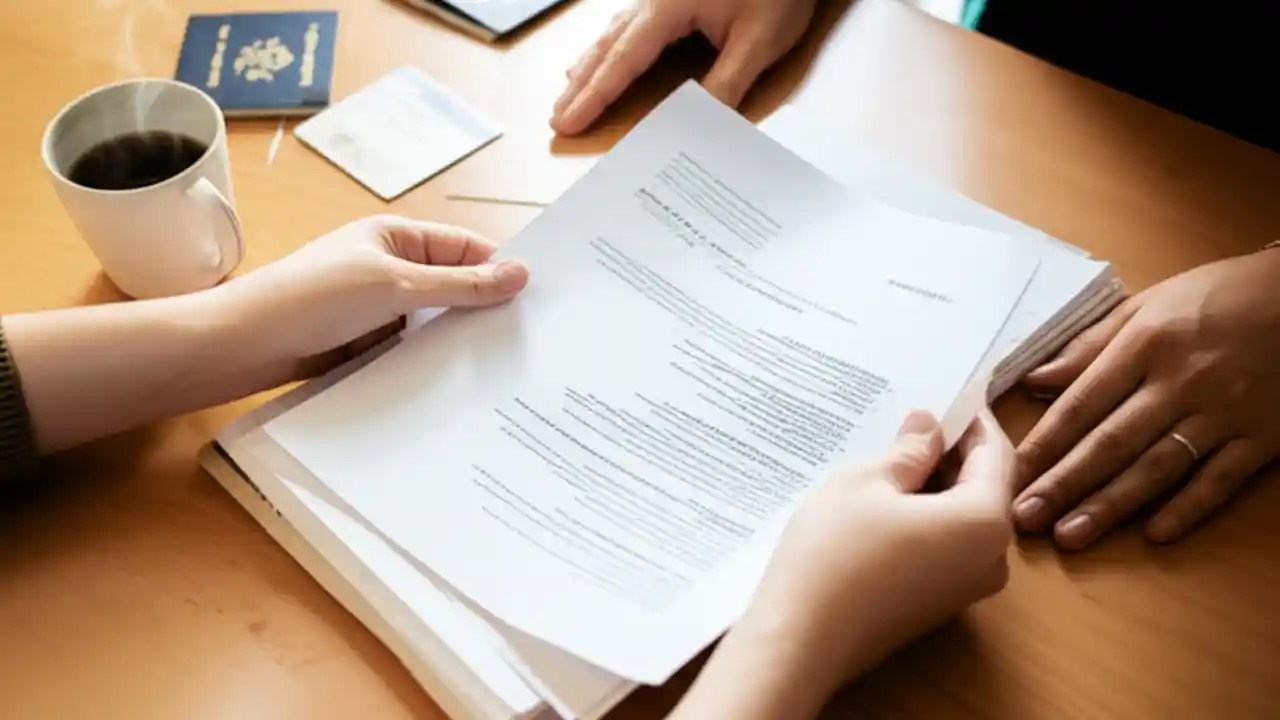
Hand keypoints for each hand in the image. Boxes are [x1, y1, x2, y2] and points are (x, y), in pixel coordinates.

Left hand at [215, 214, 528, 383]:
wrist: (244, 345)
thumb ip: (460, 284)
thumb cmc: (312, 299)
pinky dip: (433, 363)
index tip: (542, 296)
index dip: (502, 268)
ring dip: (458, 341)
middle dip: (486, 308)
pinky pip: (413, 352)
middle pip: (455, 287)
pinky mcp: (367, 345)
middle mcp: (391, 269)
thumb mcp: (395, 286)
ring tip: (505, 367)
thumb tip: (521, 273)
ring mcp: (379, 309)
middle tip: (534, 337)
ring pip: (436, 323)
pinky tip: (460, 385)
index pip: (466, 247)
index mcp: (397, 237)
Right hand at [550, 0, 816, 134]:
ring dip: (591, 64)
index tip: (570, 120)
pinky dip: (610, 45)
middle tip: (557, 115)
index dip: (595, 95)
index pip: (623, 60)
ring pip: (614, 32)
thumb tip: (699, 123)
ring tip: (569, 88)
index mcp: (669, 8)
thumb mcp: (759, 42)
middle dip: (581, 85)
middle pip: (608, 46)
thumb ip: (726, 84)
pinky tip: (606, 51)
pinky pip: (629, 23)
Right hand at [672, 410, 1014, 718]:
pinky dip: (924, 518)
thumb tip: (929, 426)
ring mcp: (966, 588)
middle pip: (984, 488)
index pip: (996, 453)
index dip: (970, 420)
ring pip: (963, 518)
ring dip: (934, 487)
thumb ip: (909, 451)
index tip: (944, 396)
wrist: (800, 639)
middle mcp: (992, 558)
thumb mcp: (867, 481)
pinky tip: (882, 505)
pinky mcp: (938, 605)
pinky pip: (946, 546)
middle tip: (907, 425)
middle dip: (950, 454)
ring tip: (885, 462)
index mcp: (986, 520)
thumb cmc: (834, 554)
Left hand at [1014, 250, 1279, 548]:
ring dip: (1111, 505)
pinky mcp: (1264, 437)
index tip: (1012, 473)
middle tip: (1025, 518)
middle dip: (1064, 483)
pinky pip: (1221, 479)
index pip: (1083, 402)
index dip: (1045, 441)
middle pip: (1111, 442)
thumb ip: (1091, 345)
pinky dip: (1188, 507)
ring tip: (1071, 535)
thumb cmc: (1221, 295)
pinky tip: (1154, 535)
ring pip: (1157, 467)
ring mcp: (1224, 413)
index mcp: (1145, 344)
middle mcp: (1180, 382)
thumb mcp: (1150, 303)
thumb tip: (1035, 381)